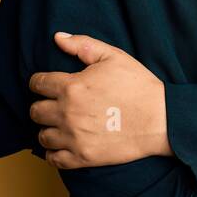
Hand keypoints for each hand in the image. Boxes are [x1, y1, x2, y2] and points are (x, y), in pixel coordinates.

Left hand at [29, 32, 172, 168]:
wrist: (161, 120)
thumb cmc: (139, 86)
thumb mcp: (113, 57)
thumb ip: (83, 45)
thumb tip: (57, 37)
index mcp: (71, 87)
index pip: (38, 84)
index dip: (40, 82)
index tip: (46, 85)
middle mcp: (67, 113)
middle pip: (35, 111)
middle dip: (42, 105)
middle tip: (54, 105)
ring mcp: (74, 137)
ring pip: (42, 136)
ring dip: (48, 129)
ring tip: (59, 126)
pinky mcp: (83, 157)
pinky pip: (54, 159)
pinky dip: (53, 153)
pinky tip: (62, 145)